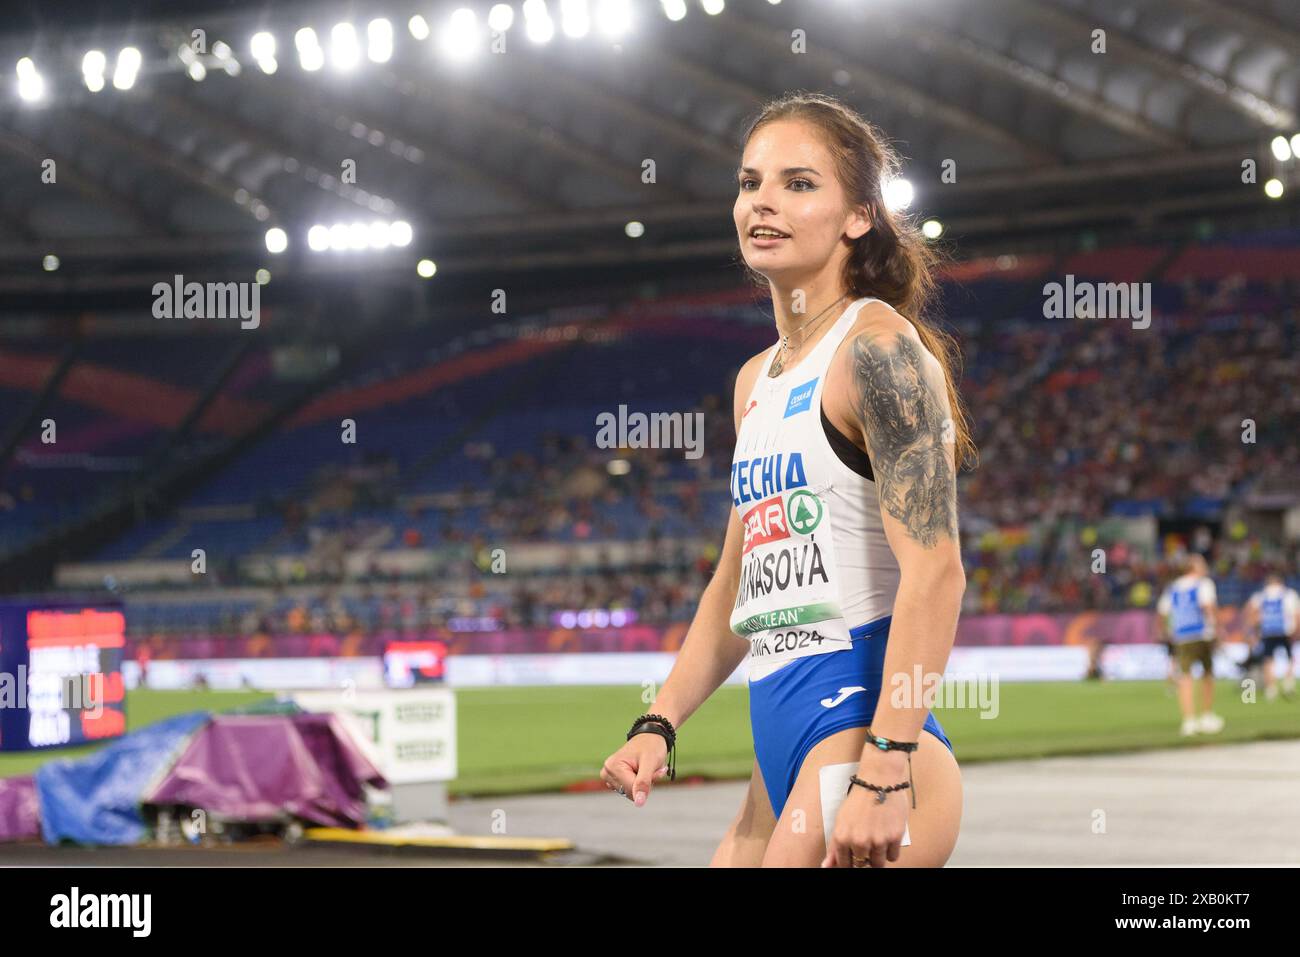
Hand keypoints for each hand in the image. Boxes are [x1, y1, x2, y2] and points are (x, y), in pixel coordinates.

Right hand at [600, 731, 669, 806]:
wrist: (650, 736)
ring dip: (643, 783)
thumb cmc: (651, 746)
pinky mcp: (614, 779)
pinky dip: (639, 783)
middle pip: (630, 793)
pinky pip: (629, 790)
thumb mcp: (650, 763)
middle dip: (645, 784)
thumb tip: (639, 803)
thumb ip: (643, 783)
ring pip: (631, 793)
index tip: (656, 770)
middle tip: (652, 768)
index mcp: (613, 767)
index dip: (648, 783)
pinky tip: (641, 771)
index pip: (632, 791)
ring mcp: (609, 776)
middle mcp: (607, 772)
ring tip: (646, 768)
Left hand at [822, 752, 909, 867]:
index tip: (854, 858)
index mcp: (842, 838)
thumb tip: (826, 867)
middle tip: (867, 844)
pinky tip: (887, 837)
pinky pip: (893, 857)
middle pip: (862, 866)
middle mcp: (859, 842)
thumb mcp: (840, 820)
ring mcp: (878, 841)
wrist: (879, 780)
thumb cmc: (858, 799)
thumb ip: (834, 847)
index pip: (845, 865)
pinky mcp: (894, 837)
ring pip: (879, 864)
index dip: (850, 862)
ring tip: (877, 839)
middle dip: (864, 858)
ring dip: (878, 856)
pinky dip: (890, 851)